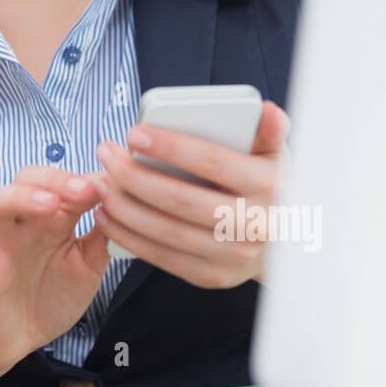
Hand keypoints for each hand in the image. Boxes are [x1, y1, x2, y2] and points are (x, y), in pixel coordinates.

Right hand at [0, 167, 110, 375]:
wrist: (14, 341)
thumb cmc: (50, 298)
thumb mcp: (88, 267)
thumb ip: (103, 237)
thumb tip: (122, 201)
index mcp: (53, 219)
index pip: (66, 183)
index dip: (88, 180)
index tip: (114, 184)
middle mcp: (24, 222)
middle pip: (28, 179)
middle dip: (58, 179)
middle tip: (86, 190)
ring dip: (21, 196)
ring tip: (49, 204)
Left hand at [85, 100, 289, 288]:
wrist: (285, 244)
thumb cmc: (268, 185)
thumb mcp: (276, 154)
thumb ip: (270, 130)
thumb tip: (264, 109)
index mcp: (269, 186)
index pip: (212, 162)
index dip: (170, 147)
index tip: (133, 133)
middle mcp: (254, 225)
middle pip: (180, 199)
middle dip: (134, 176)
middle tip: (105, 153)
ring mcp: (234, 256)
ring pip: (166, 231)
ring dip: (124, 207)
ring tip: (100, 183)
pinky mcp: (213, 277)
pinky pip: (163, 257)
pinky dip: (129, 237)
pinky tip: (108, 216)